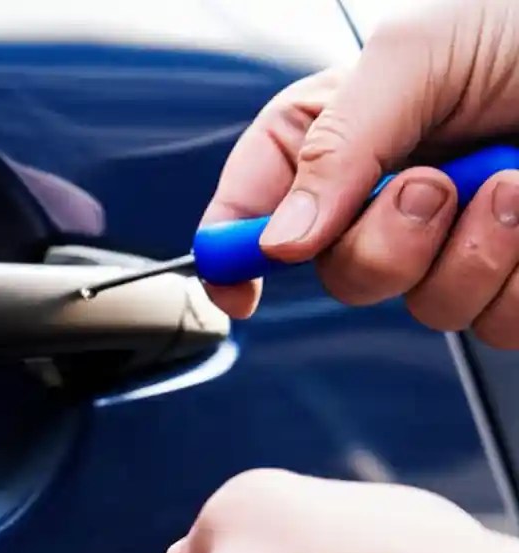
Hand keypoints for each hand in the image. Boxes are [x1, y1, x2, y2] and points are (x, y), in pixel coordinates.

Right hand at [203, 0, 518, 348]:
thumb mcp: (419, 56)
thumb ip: (336, 144)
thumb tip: (280, 239)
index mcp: (345, 135)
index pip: (256, 202)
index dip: (234, 250)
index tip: (238, 287)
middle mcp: (391, 197)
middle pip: (333, 271)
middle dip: (385, 240)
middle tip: (437, 184)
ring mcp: (456, 245)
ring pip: (419, 305)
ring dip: (471, 253)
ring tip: (517, 184)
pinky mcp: (517, 283)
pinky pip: (493, 324)